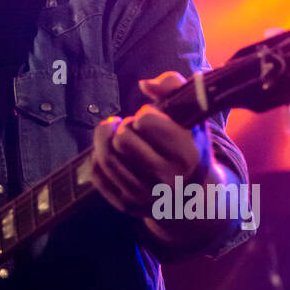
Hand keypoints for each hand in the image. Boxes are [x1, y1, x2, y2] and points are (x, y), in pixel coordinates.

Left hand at [91, 70, 226, 248]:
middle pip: (122, 140)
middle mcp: (167, 180)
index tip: (151, 120)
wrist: (192, 195)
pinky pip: (97, 173)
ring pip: (106, 157)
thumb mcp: (191, 115)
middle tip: (135, 130)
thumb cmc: (187, 145)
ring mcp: (145, 196)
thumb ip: (173, 86)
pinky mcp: (126, 205)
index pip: (146, 122)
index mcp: (188, 156)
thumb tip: (144, 84)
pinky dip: (98, 156)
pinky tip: (112, 152)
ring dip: (107, 140)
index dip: (144, 115)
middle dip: (124, 128)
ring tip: (119, 135)